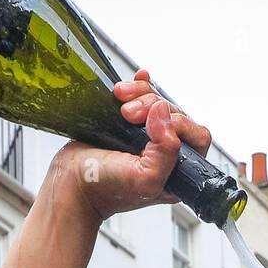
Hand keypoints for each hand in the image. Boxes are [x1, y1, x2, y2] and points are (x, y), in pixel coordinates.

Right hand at [56, 68, 211, 220]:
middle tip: (128, 115)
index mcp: (177, 172)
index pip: (197, 137)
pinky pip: (142, 97)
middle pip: (175, 114)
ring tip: (119, 99)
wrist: (71, 184)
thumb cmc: (105, 189)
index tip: (152, 125)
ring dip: (141, 94)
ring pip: (157, 102)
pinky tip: (138, 78)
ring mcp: (146, 137)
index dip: (179, 123)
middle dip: (152, 106)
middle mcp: (165, 154)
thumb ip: (165, 152)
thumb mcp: (143, 179)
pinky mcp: (128, 124)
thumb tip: (164, 113)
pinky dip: (140, 85)